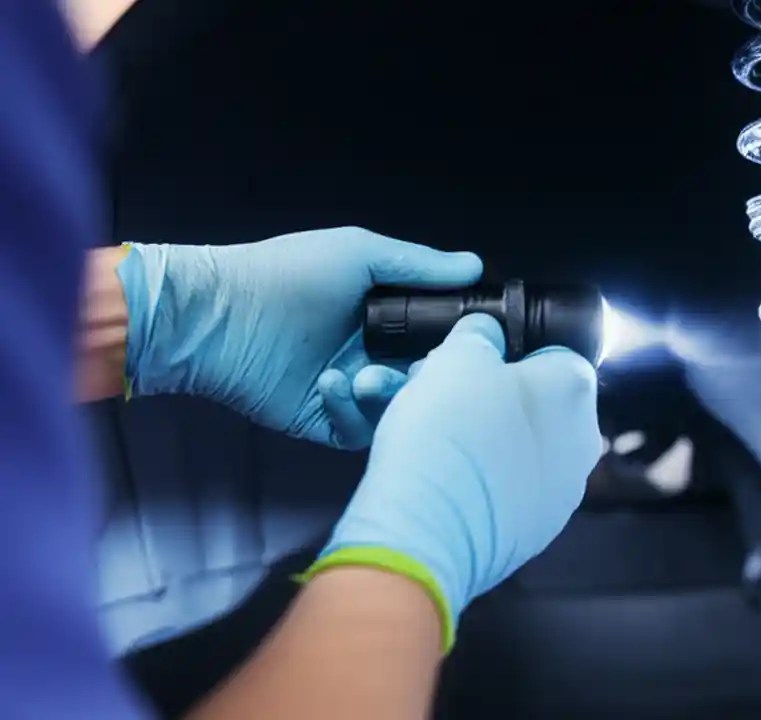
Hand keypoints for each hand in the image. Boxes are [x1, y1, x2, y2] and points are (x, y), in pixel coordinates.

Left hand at [117, 227, 481, 448]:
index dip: (458, 345)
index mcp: (387, 318)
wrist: (218, 313)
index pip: (439, 338)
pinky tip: (330, 383)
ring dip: (388, 396)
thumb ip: (420, 266)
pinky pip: (356, 430)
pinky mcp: (323, 419)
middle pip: (425, 380)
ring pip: (396, 410)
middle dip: (428, 378)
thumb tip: (474, 267)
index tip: (473, 345)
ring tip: (365, 376)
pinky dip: (350, 409)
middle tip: (421, 369)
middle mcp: (373, 354)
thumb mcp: (360, 254)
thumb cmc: (284, 274)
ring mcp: (349, 389)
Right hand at [306, 314, 600, 646]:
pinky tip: (436, 472)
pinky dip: (472, 477)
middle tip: (435, 392)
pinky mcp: (530, 529)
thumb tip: (485, 334)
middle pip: (528, 401)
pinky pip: (501, 488)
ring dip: (472, 433)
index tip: (466, 359)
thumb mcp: (457, 355)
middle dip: (480, 393)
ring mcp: (559, 492)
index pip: (550, 351)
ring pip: (511, 445)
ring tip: (423, 430)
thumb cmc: (447, 437)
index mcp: (574, 389)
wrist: (425, 530)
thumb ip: (480, 334)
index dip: (501, 350)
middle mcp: (579, 442)